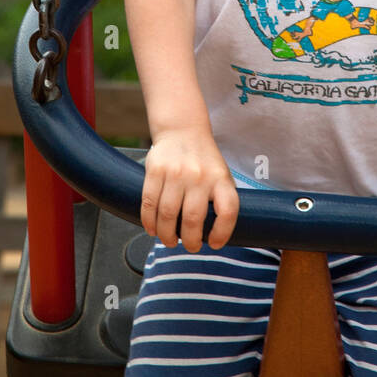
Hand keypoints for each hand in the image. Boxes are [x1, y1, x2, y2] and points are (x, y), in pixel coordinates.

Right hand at [140, 126, 239, 252]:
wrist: (182, 130)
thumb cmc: (203, 160)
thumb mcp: (220, 175)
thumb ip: (220, 199)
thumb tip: (214, 235)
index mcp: (221, 179)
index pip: (228, 211)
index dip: (222, 233)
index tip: (214, 244)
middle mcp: (200, 176)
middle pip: (193, 219)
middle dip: (190, 241)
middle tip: (189, 246)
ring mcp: (176, 173)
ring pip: (168, 215)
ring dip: (167, 235)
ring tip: (169, 241)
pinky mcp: (155, 170)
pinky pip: (149, 203)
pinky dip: (149, 222)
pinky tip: (152, 230)